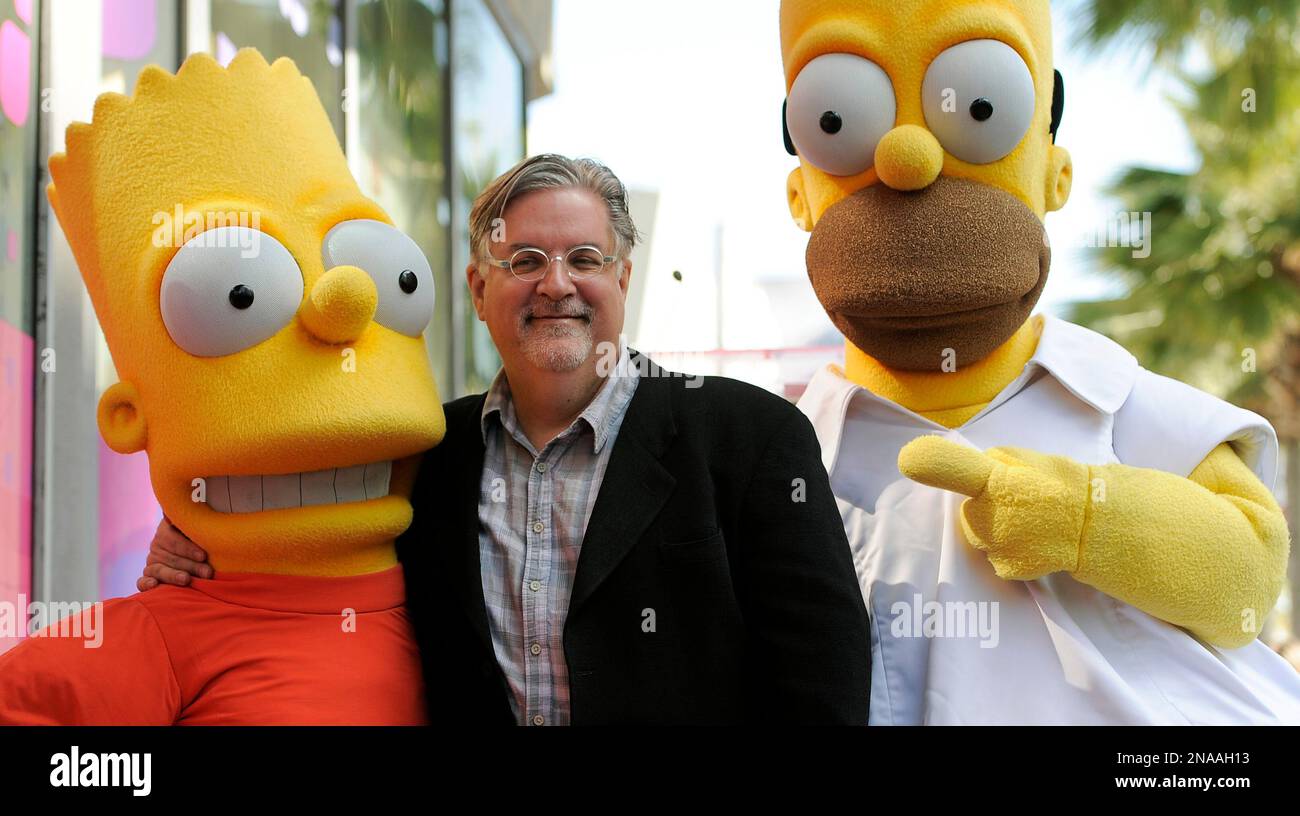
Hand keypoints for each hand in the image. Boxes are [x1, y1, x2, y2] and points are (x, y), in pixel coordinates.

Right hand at [137, 517, 212, 590]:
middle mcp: (158, 544)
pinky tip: (154, 585)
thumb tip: (202, 511)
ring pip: (159, 569)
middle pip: (171, 557)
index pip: (172, 538)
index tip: (203, 556)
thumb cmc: (204, 537)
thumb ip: (198, 523)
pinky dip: (146, 583)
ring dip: (174, 575)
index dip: (187, 548)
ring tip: (187, 579)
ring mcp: (152, 560)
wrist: (198, 548)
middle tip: (207, 572)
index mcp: (168, 528)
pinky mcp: (150, 575)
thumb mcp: (200, 528)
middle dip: (191, 565)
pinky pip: (142, 581)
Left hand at [897, 436, 1089, 580]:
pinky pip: (995, 557)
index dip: (932, 464)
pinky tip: (1033, 541)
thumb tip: (965, 473)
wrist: (1094, 525)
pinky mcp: (1005, 569)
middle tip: (1018, 503)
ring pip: (981, 537)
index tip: (907, 459)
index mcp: (995, 479)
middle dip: (985, 508)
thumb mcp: (1021, 458)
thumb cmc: (1059, 483)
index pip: (957, 469)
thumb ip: (987, 466)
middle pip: (969, 513)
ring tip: (1029, 523)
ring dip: (996, 531)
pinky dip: (1009, 551)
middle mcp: (989, 515)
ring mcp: (995, 546)